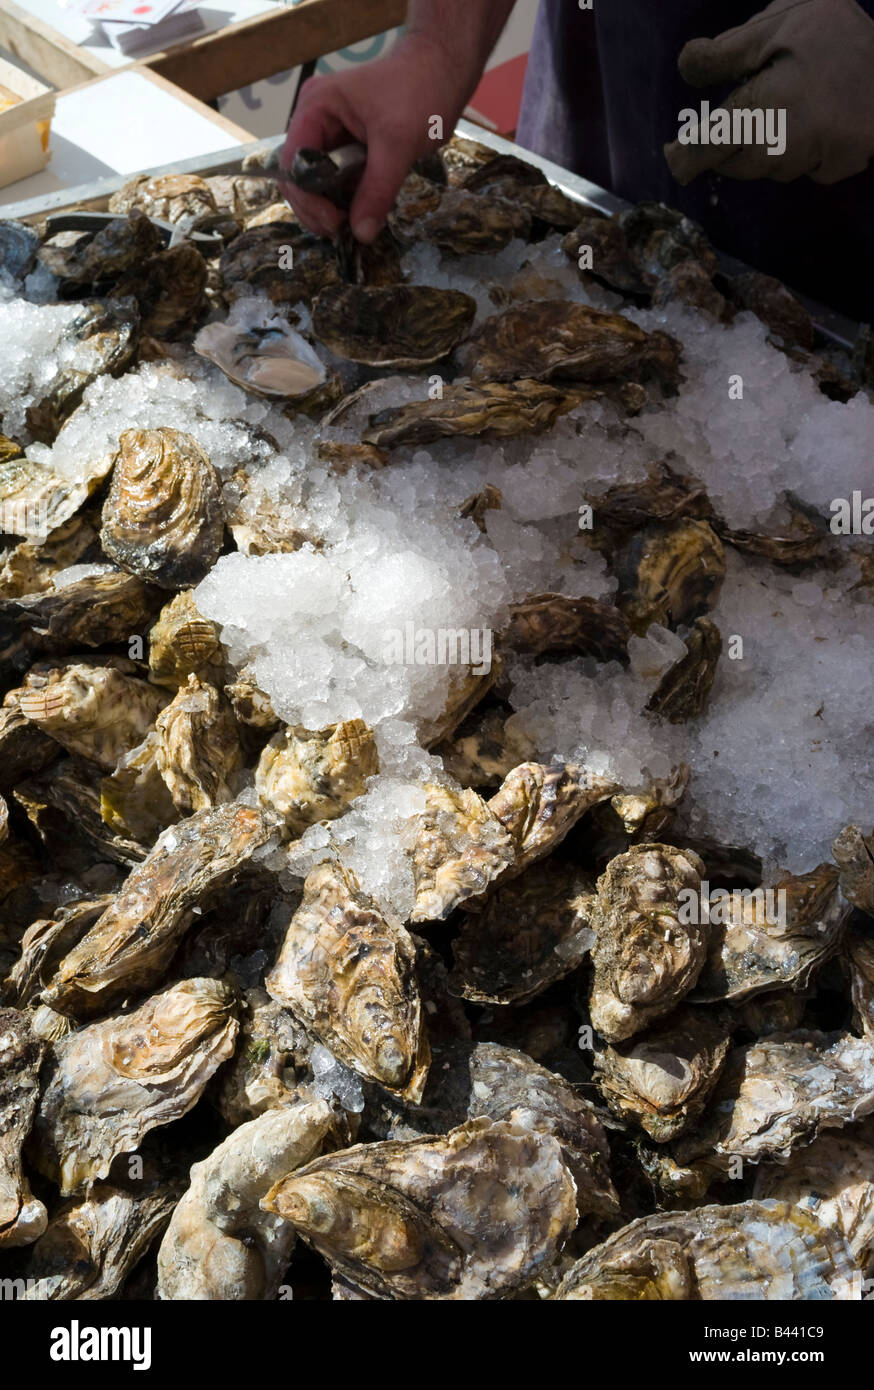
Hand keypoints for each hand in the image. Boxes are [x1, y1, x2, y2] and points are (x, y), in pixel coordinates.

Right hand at [278, 34, 472, 242]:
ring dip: (331, 207)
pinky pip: (338, 181)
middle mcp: (315, 120)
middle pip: (299, 175)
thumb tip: (361, 234)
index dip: (307, 197)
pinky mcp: (347, 148)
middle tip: (342, 231)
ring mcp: (330, 134)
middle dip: (317, 207)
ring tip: (354, 224)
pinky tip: (362, 212)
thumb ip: (377, 190)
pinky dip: (347, 200)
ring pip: (318, 183)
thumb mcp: (398, 144)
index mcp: (316, 106)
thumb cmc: (420, 90)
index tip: (334, 223)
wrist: (444, 70)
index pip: (294, 161)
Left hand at [664, 0, 873, 184]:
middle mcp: (789, 142)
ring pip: (768, 170)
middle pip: (736, 165)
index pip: (710, 145)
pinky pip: (803, 171)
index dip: (685, 155)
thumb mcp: (778, 24)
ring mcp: (818, 159)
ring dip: (762, 148)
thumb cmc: (837, 33)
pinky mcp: (841, 166)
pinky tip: (812, 121)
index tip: (672, 155)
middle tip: (736, 115)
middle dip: (729, 145)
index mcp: (769, 105)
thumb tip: (684, 68)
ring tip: (782, 107)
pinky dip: (798, 152)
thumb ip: (727, 52)